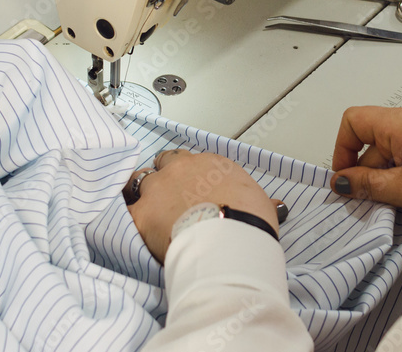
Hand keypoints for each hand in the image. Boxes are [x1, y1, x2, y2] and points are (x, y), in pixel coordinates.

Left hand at [125, 150, 280, 263]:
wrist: (230, 240)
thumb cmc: (249, 221)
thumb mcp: (261, 203)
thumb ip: (256, 199)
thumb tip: (275, 207)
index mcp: (210, 163)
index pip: (191, 161)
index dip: (188, 176)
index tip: (191, 189)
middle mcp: (181, 168)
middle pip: (163, 165)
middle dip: (164, 178)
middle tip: (169, 198)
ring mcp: (158, 189)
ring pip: (140, 182)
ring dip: (144, 195)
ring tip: (149, 211)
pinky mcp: (142, 214)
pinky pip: (126, 211)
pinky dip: (128, 217)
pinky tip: (129, 224)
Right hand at [331, 106, 401, 222]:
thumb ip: (367, 185)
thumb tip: (343, 182)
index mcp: (401, 122)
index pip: (354, 121)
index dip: (343, 148)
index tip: (346, 176)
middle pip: (370, 142)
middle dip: (367, 173)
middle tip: (373, 199)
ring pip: (389, 155)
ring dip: (387, 180)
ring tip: (399, 202)